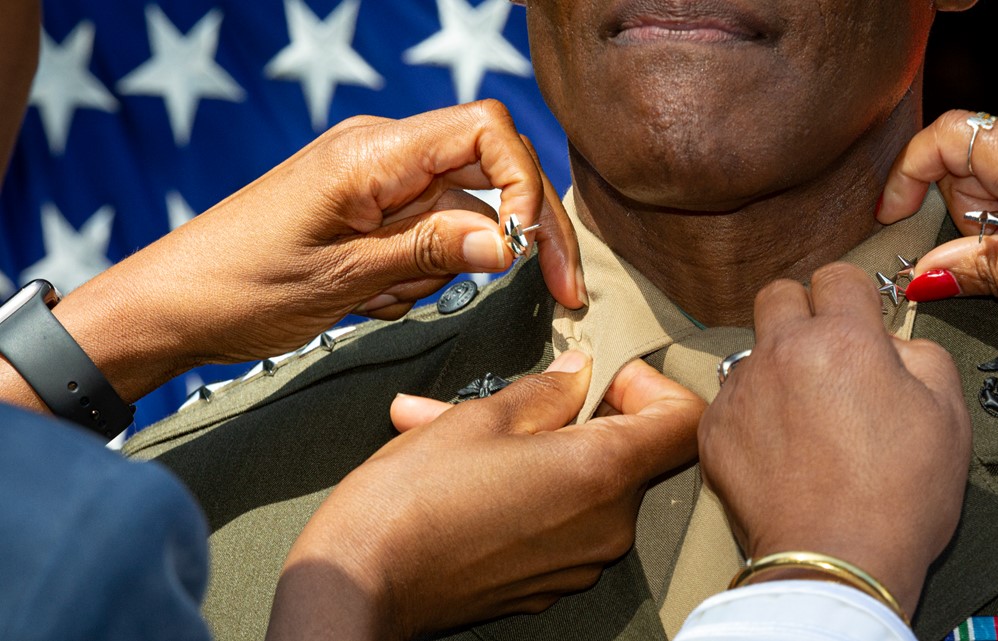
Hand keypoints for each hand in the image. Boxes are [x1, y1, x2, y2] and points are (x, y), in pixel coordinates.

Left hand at [3, 100, 583, 407]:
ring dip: (448, 266)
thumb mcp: (345, 278)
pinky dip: (419, 274)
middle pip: (488, 171)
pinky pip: (427, 234)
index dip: (525, 184)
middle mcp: (380, 154)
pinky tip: (369, 301)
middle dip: (522, 233)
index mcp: (372, 153)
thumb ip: (433, 250)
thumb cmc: (240, 287)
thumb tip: (514, 241)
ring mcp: (374, 181)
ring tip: (381, 301)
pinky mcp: (367, 210)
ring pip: (461, 213)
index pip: (486, 131)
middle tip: (559, 294)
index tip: (530, 249)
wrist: (172, 306)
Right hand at [266, 351, 704, 640]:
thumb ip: (548, 390)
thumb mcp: (480, 417)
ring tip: (464, 428)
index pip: (682, 421)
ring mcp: (579, 563)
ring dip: (539, 449)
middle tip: (517, 395)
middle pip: (628, 453)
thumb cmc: (413, 497)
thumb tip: (582, 373)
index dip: (650, 386)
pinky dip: (527, 490)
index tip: (602, 375)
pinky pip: (559, 522)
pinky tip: (466, 474)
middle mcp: (606, 527)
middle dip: (577, 414)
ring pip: (582, 485)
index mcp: (600, 474)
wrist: (360, 584)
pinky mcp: (548, 584)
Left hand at [698, 263, 970, 615]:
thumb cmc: (898, 498)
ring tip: (805, 414)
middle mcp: (783, 352)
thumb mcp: (948, 414)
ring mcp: (742, 389)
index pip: (837, 275)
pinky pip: (731, 398)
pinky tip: (780, 446)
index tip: (857, 317)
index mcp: (844, 339)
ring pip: (753, 349)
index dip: (853, 295)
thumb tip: (891, 340)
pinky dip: (752, 412)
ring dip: (776, 366)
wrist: (838, 559)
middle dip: (802, 312)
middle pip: (778, 294)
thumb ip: (919, 354)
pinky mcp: (714, 428)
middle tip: (824, 350)